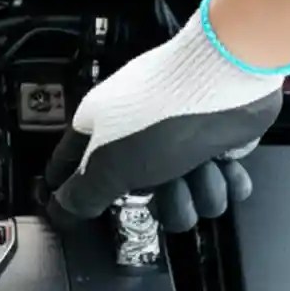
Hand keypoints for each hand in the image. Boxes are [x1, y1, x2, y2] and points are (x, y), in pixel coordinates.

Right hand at [43, 6, 283, 228]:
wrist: (230, 75)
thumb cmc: (162, 115)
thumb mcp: (108, 166)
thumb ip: (80, 196)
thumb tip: (60, 213)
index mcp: (99, 132)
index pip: (68, 167)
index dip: (68, 192)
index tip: (73, 215)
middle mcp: (135, 137)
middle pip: (137, 197)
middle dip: (162, 201)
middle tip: (167, 183)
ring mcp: (176, 140)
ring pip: (183, 197)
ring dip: (199, 190)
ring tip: (203, 166)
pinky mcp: (215, 142)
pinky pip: (218, 185)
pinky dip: (227, 180)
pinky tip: (224, 163)